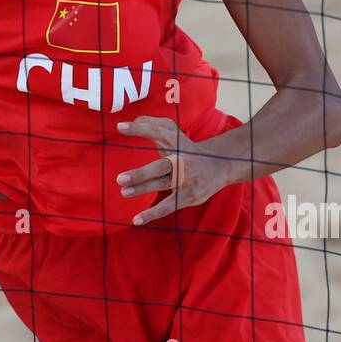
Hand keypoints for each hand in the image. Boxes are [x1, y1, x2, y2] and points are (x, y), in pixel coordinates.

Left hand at [116, 115, 231, 224]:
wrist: (221, 165)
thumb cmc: (186, 148)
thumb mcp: (173, 132)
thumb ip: (152, 124)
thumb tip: (133, 121)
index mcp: (176, 142)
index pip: (157, 132)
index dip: (140, 129)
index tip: (120, 127)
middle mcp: (182, 160)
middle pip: (160, 167)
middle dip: (141, 174)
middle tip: (119, 179)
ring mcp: (186, 179)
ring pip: (163, 185)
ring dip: (143, 189)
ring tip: (124, 192)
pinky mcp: (189, 196)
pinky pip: (168, 206)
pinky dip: (152, 213)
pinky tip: (136, 220)